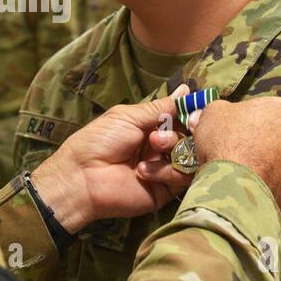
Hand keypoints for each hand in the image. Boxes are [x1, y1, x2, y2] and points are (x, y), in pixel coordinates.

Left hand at [30, 86, 192, 234]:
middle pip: (189, 137)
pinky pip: (183, 178)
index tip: (198, 108)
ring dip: (172, 149)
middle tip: (156, 137)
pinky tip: (144, 170)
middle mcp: (161, 148)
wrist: (82, 177)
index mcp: (151, 128)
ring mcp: (165, 169)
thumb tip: (187, 90)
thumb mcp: (129, 117)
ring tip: (152, 149)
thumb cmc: (99, 142)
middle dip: (177, 133)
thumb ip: (161, 108)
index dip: (190, 113)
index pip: (181, 119)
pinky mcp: (166, 190)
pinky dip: (169, 172)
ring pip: (190, 156)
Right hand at [192, 98, 280, 208]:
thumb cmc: (227, 143)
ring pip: (277, 158)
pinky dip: (263, 180)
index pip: (261, 108)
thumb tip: (202, 116)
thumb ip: (213, 111)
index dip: (242, 118)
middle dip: (255, 139)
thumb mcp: (212, 114)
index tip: (228, 128)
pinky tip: (245, 183)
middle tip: (232, 148)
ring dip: (261, 160)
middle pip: (273, 133)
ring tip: (238, 169)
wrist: (236, 187)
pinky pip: (276, 180)